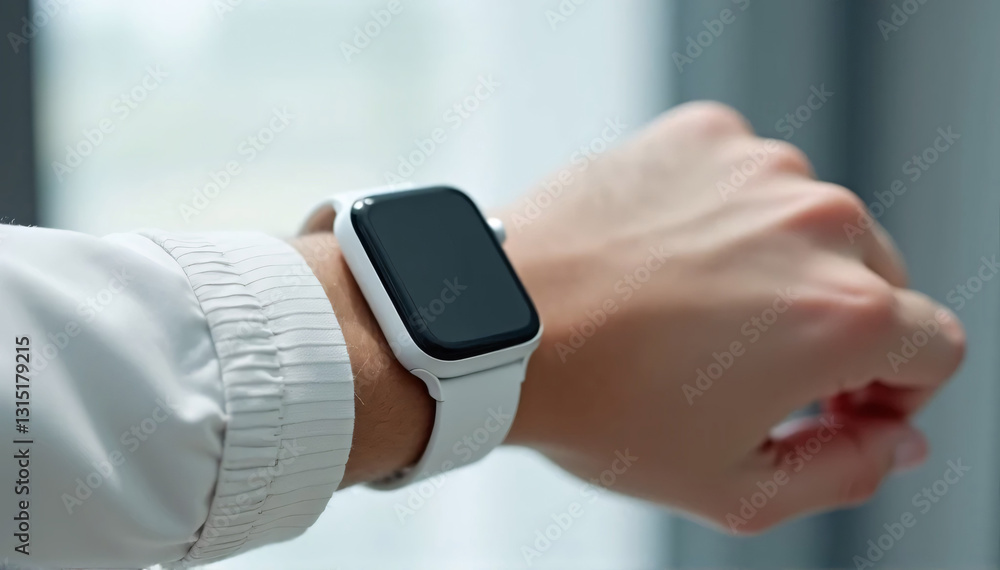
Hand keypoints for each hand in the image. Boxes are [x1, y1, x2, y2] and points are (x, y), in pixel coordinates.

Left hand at [502, 102, 965, 532]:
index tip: (837, 402)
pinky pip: (747, 180)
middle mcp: (816, 222)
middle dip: (837, 329)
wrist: (498, 323)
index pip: (932, 347)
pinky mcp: (702, 136)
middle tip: (758, 365)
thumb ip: (844, 471)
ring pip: (810, 225)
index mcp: (844, 312)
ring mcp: (758, 168)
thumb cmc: (599, 406)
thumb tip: (895, 441)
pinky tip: (669, 256)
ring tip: (696, 310)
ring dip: (777, 268)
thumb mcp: (732, 486)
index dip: (894, 390)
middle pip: (878, 281)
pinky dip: (725, 216)